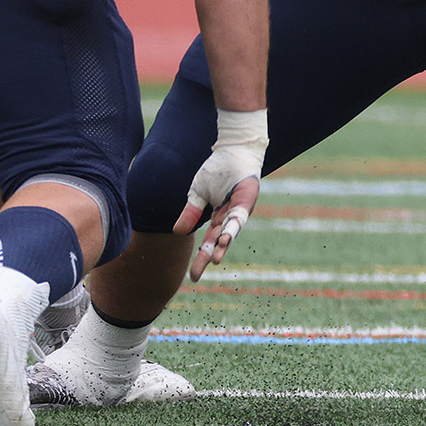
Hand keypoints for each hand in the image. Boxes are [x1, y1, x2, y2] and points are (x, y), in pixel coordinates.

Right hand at [175, 109, 267, 280]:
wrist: (233, 147)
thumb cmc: (218, 169)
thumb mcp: (197, 193)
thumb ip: (190, 212)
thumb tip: (178, 232)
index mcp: (220, 216)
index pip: (209, 240)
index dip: (201, 257)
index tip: (192, 276)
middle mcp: (231, 215)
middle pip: (218, 240)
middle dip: (208, 257)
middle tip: (196, 277)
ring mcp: (241, 207)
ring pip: (231, 229)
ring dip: (223, 243)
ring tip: (215, 258)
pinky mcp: (247, 197)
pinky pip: (238, 214)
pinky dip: (231, 226)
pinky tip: (225, 238)